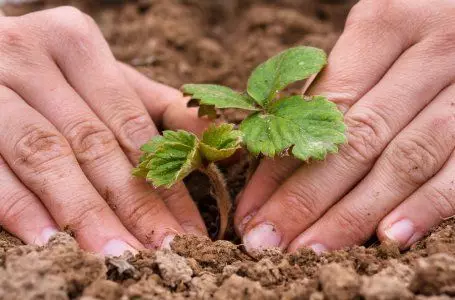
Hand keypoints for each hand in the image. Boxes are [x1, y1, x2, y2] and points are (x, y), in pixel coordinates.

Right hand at [0, 7, 208, 254]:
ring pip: (46, 156)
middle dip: (133, 205)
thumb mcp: (98, 77)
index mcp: (76, 45)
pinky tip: (49, 242)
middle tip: (163, 252)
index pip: (133, 126)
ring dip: (85, 213)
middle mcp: (31, 56)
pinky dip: (20, 206)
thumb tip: (219, 139)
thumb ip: (152, 106)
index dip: (165, 181)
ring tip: (118, 256)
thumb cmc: (48, 75)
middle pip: (94, 144)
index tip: (190, 229)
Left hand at [235, 0, 454, 252]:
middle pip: (357, 140)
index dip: (283, 163)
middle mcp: (431, 52)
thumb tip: (280, 160)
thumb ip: (338, 88)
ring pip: (404, 161)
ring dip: (352, 215)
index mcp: (387, 23)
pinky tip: (387, 240)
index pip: (323, 108)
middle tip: (267, 242)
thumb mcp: (375, 39)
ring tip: (310, 252)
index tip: (251, 208)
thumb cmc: (418, 28)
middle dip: (306, 200)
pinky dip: (425, 207)